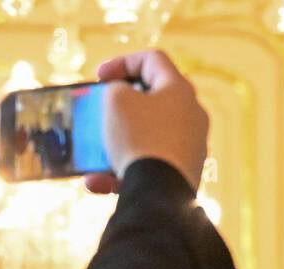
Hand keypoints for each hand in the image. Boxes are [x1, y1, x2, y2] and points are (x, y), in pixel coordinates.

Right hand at [83, 49, 208, 195]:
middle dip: (121, 105)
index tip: (99, 77)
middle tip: (101, 109)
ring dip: (115, 144)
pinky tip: (97, 183)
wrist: (160, 193)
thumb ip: (117, 89)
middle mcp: (192, 117)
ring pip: (146, 138)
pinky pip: (149, 166)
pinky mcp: (184, 175)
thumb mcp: (117, 101)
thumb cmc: (138, 137)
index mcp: (180, 90)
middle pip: (153, 100)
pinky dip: (123, 171)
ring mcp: (191, 148)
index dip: (122, 61)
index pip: (153, 60)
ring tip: (91, 155)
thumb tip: (124, 101)